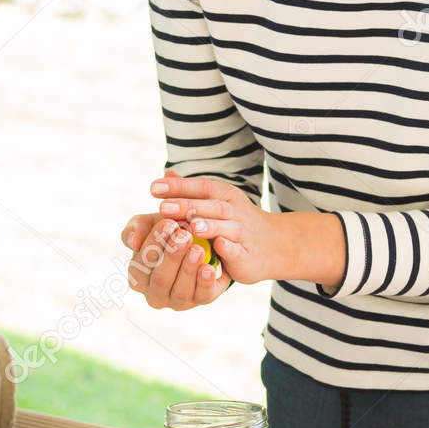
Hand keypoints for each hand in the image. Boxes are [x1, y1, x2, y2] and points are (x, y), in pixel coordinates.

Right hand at [121, 211, 230, 310]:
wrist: (200, 240)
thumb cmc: (168, 233)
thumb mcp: (150, 225)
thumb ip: (136, 228)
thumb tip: (134, 242)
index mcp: (139, 278)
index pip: (141, 264)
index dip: (154, 243)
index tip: (169, 223)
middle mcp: (155, 294)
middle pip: (161, 280)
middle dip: (172, 256)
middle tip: (184, 235)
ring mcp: (178, 301)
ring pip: (181, 291)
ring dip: (188, 269)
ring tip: (197, 249)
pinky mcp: (201, 300)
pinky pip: (203, 295)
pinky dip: (205, 282)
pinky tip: (208, 268)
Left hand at [150, 173, 347, 289]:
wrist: (275, 246)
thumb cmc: (237, 223)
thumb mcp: (216, 202)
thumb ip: (191, 190)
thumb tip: (167, 173)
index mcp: (224, 195)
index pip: (200, 186)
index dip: (178, 186)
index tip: (153, 188)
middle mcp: (234, 210)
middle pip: (210, 205)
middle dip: (187, 205)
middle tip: (162, 208)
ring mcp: (241, 232)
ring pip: (225, 226)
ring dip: (208, 226)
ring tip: (190, 226)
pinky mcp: (246, 254)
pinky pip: (236, 249)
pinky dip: (228, 247)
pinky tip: (217, 246)